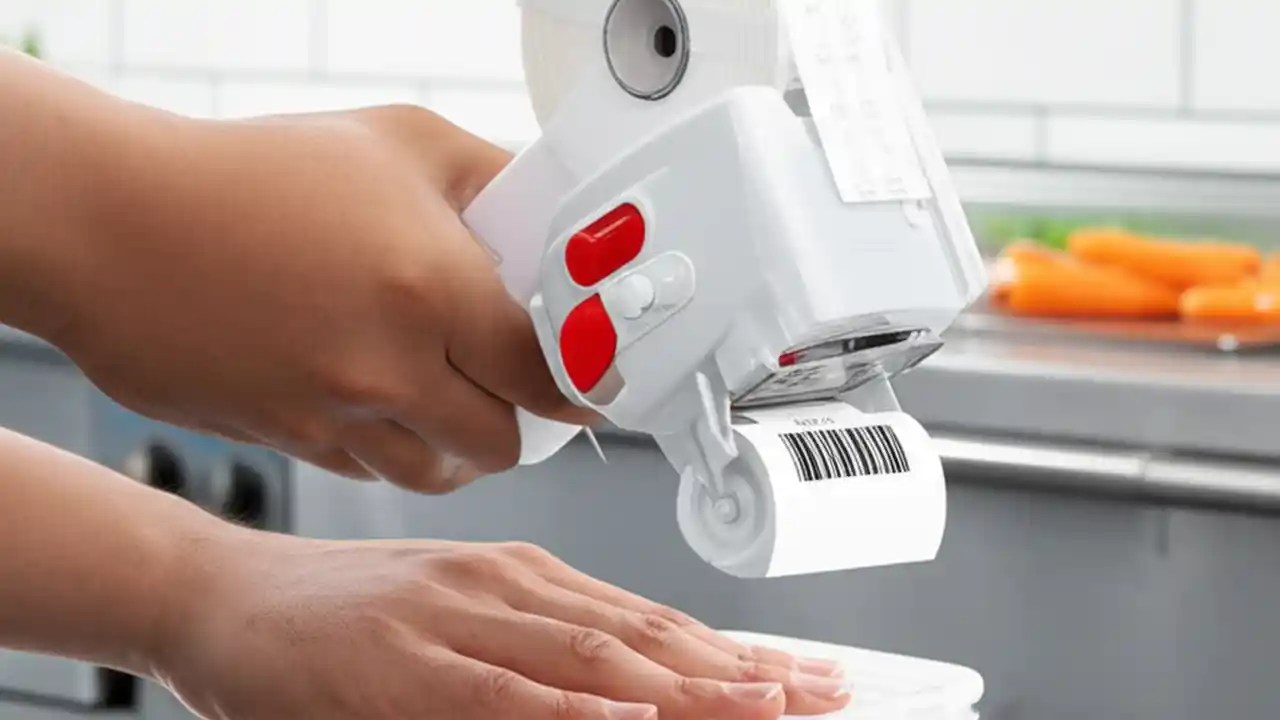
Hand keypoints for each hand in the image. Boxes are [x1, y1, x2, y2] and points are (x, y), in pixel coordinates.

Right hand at [54, 104, 579, 491]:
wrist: (114, 223)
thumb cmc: (250, 173)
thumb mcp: (400, 140)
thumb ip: (493, 173)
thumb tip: (547, 207)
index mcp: (436, 289)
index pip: (551, 376)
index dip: (583, 385)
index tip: (594, 386)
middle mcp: (391, 368)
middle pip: (503, 443)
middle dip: (520, 419)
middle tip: (516, 386)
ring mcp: (334, 415)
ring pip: (438, 472)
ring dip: (458, 446)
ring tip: (453, 403)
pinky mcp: (286, 439)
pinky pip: (368, 470)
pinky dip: (392, 448)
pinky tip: (382, 403)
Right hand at [157, 531, 851, 719]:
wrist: (227, 595)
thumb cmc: (342, 621)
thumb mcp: (461, 627)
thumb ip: (542, 661)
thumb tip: (632, 702)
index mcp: (525, 580)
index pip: (654, 622)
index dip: (738, 653)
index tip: (806, 677)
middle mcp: (504, 586)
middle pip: (644, 640)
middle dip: (741, 673)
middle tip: (820, 696)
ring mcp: (454, 617)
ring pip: (591, 661)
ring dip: (687, 690)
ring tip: (764, 708)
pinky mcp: (401, 662)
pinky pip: (498, 694)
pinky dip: (566, 712)